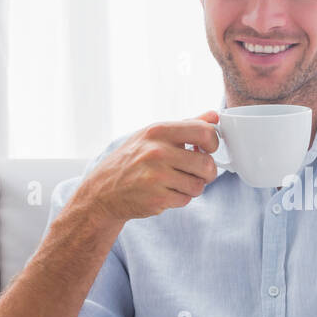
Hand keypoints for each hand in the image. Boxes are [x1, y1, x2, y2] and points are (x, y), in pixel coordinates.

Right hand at [78, 111, 220, 223]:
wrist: (103, 191)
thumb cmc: (131, 160)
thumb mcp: (154, 135)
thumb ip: (186, 125)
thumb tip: (214, 116)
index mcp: (158, 131)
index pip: (204, 132)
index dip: (213, 143)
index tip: (208, 149)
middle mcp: (157, 152)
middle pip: (206, 164)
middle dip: (207, 171)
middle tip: (198, 172)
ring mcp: (156, 177)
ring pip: (198, 185)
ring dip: (193, 187)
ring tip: (178, 182)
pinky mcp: (156, 199)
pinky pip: (186, 200)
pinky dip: (180, 198)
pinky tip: (166, 192)